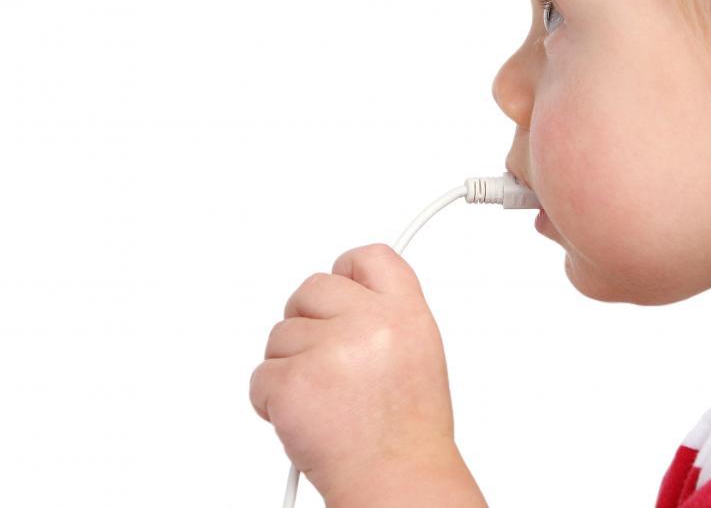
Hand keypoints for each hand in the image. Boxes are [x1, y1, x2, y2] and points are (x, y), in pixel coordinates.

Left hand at [249, 243, 457, 499]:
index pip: (369, 258)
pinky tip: (307, 419)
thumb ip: (386, 317)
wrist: (398, 484)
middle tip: (325, 364)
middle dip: (307, 322)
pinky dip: (271, 401)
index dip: (347, 271)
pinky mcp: (291, 383)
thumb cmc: (407, 432)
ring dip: (290, 367)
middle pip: (311, 289)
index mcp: (406, 313)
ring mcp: (329, 350)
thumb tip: (344, 298)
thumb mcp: (418, 354)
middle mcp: (370, 323)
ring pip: (280, 335)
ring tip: (326, 402)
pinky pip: (260, 376)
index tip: (339, 289)